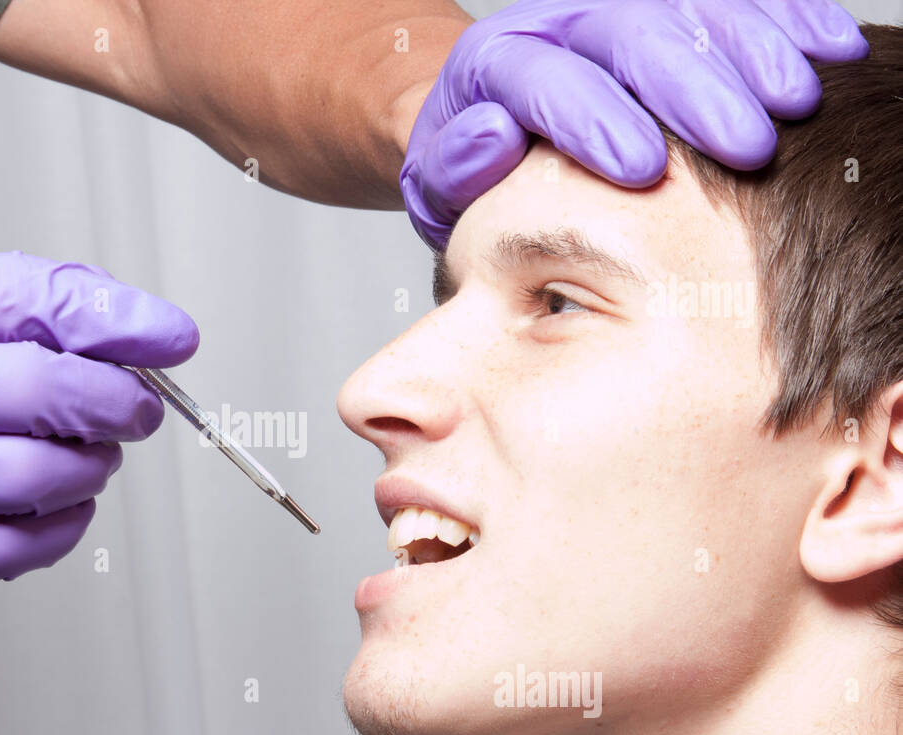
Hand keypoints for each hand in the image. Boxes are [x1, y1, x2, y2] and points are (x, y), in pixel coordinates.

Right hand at [0, 252, 198, 640]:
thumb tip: (104, 318)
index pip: (32, 299)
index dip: (120, 318)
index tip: (169, 333)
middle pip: (55, 389)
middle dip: (121, 399)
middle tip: (136, 403)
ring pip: (53, 472)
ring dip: (94, 461)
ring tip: (86, 450)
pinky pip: (28, 542)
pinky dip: (66, 519)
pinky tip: (61, 500)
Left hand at [401, 0, 868, 248]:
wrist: (485, 126)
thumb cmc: (466, 170)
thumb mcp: (440, 182)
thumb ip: (458, 165)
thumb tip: (494, 134)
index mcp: (497, 62)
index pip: (543, 80)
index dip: (593, 120)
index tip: (641, 169)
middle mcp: (560, 20)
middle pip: (629, 36)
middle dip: (693, 89)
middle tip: (747, 146)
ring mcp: (617, 8)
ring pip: (689, 8)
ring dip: (751, 49)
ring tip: (799, 99)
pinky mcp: (668, 11)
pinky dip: (785, 18)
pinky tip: (830, 47)